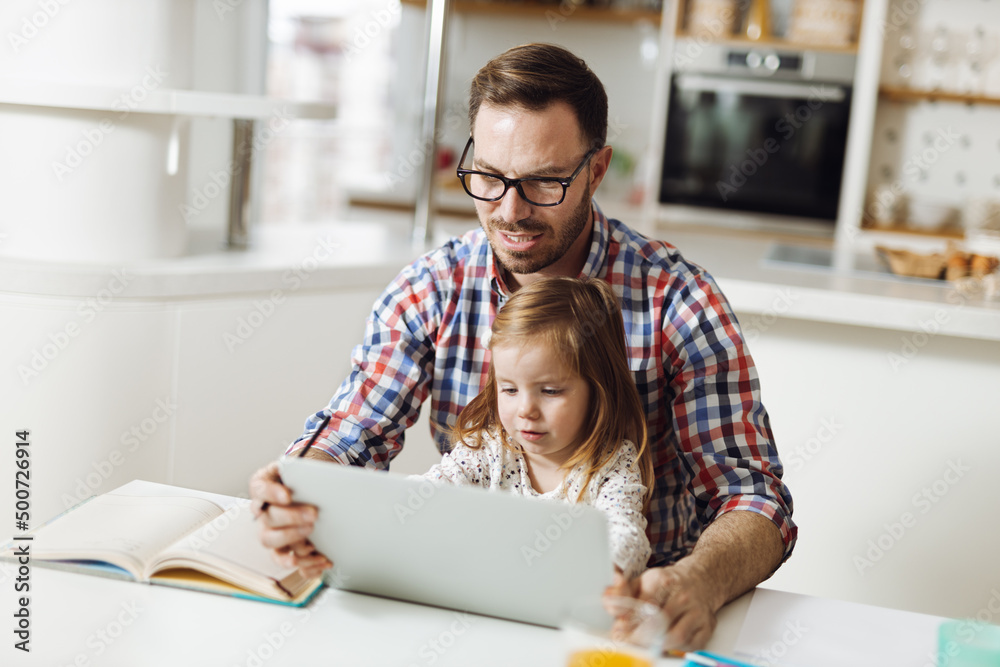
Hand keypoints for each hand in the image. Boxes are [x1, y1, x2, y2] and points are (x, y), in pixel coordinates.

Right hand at [249, 460, 331, 578]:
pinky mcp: (281, 548)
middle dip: (291, 518)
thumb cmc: (299, 477)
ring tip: (312, 543)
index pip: (260, 489)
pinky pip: (285, 559)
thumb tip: (309, 473)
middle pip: (268, 519)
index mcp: (263, 487)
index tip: (287, 495)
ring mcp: (270, 531)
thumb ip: (298, 469)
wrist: (306, 488)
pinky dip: (304, 564)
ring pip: (270, 541)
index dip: (271, 493)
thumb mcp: (297, 466)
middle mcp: (263, 512)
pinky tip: (321, 561)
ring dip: (292, 541)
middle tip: (313, 515)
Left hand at [605, 563, 718, 650]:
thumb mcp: (642, 581)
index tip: (618, 630)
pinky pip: (689, 645)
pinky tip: (664, 643)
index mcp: (663, 581)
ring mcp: (697, 612)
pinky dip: (674, 648)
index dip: (628, 621)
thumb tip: (608, 601)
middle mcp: (683, 596)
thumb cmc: (667, 584)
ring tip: (644, 644)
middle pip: (658, 623)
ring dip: (656, 644)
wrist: (700, 581)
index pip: (642, 605)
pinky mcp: (706, 627)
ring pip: (675, 636)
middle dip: (639, 636)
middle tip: (627, 641)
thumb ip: (622, 592)